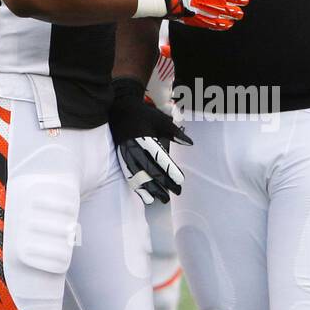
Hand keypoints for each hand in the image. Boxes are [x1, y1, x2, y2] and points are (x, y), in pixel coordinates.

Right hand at [108, 77, 190, 205]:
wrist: (119, 109)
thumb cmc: (142, 114)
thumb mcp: (160, 120)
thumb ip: (174, 133)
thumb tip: (190, 143)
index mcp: (144, 139)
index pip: (159, 159)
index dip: (170, 171)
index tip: (180, 181)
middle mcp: (134, 149)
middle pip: (150, 170)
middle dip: (164, 183)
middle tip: (176, 192)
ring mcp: (126, 155)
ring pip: (139, 176)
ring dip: (151, 189)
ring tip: (162, 199)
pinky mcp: (122, 159)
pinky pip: (129, 176)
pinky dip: (138, 188)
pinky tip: (146, 197)